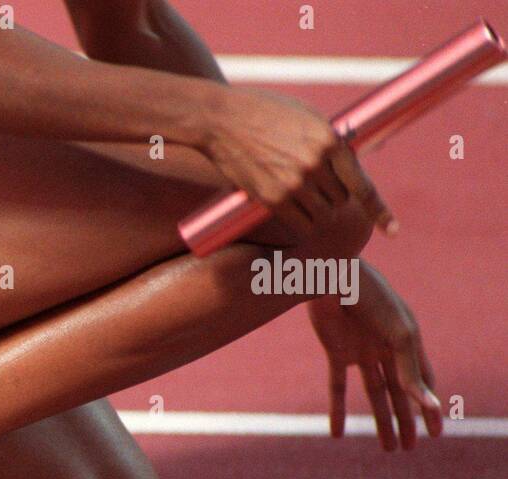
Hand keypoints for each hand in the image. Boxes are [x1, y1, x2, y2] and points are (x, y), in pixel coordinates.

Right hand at [201, 87, 396, 239]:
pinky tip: (292, 210)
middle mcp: (315, 164)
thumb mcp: (306, 117)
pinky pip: (300, 223)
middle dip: (333, 196)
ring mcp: (293, 183)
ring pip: (322, 214)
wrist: (221, 120)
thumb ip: (329, 140)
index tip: (392, 230)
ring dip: (317, 210)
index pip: (362, 184)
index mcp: (330, 140)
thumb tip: (353, 157)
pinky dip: (302, 222)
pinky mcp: (271, 197)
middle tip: (315, 184)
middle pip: (341, 200)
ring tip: (300, 193)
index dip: (379, 210)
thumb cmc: (263, 113)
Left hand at [307, 276, 441, 449]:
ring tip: (388, 448)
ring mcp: (362, 350)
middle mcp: (387, 349)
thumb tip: (428, 404)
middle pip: (399, 393)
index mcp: (409, 342)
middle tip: (409, 450)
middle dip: (406, 421)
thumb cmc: (373, 299)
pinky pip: (337, 386)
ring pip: (374, 393)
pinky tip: (337, 434)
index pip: (423, 381)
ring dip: (380, 421)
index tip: (436, 433)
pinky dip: (337, 409)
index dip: (429, 407)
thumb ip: (411, 369)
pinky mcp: (336, 351)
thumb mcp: (398, 336)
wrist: (332, 278)